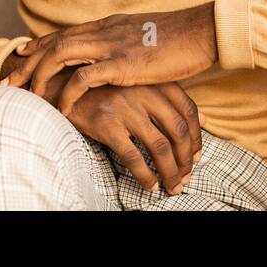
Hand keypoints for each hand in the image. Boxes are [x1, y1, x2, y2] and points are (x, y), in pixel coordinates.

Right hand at [0, 53, 202, 193]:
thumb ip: (167, 99)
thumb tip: (204, 120)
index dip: (197, 137)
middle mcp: (144, 91)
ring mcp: (125, 106)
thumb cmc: (105, 89)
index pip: (188, 110)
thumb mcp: (138, 85)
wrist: (62, 85)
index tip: (196, 157)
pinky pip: (133, 156)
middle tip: (185, 177)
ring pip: (160, 146)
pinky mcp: (106, 122)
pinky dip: (145, 176)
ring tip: (172, 186)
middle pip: (178, 130)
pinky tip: (150, 186)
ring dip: (170, 171)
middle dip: (186, 159)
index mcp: (155, 80)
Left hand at [1, 4, 218, 116]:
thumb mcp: (144, 38)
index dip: (40, 44)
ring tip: (28, 96)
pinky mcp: (124, 63)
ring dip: (40, 75)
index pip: (65, 32)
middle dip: (28, 64)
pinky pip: (85, 77)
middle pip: (54, 43)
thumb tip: (117, 58)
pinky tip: (61, 107)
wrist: (202, 31)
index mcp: (109, 25)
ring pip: (61, 54)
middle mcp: (105, 31)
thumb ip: (125, 45)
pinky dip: (67, 91)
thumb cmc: (179, 38)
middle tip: (8, 82)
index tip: (20, 56)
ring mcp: (112, 45)